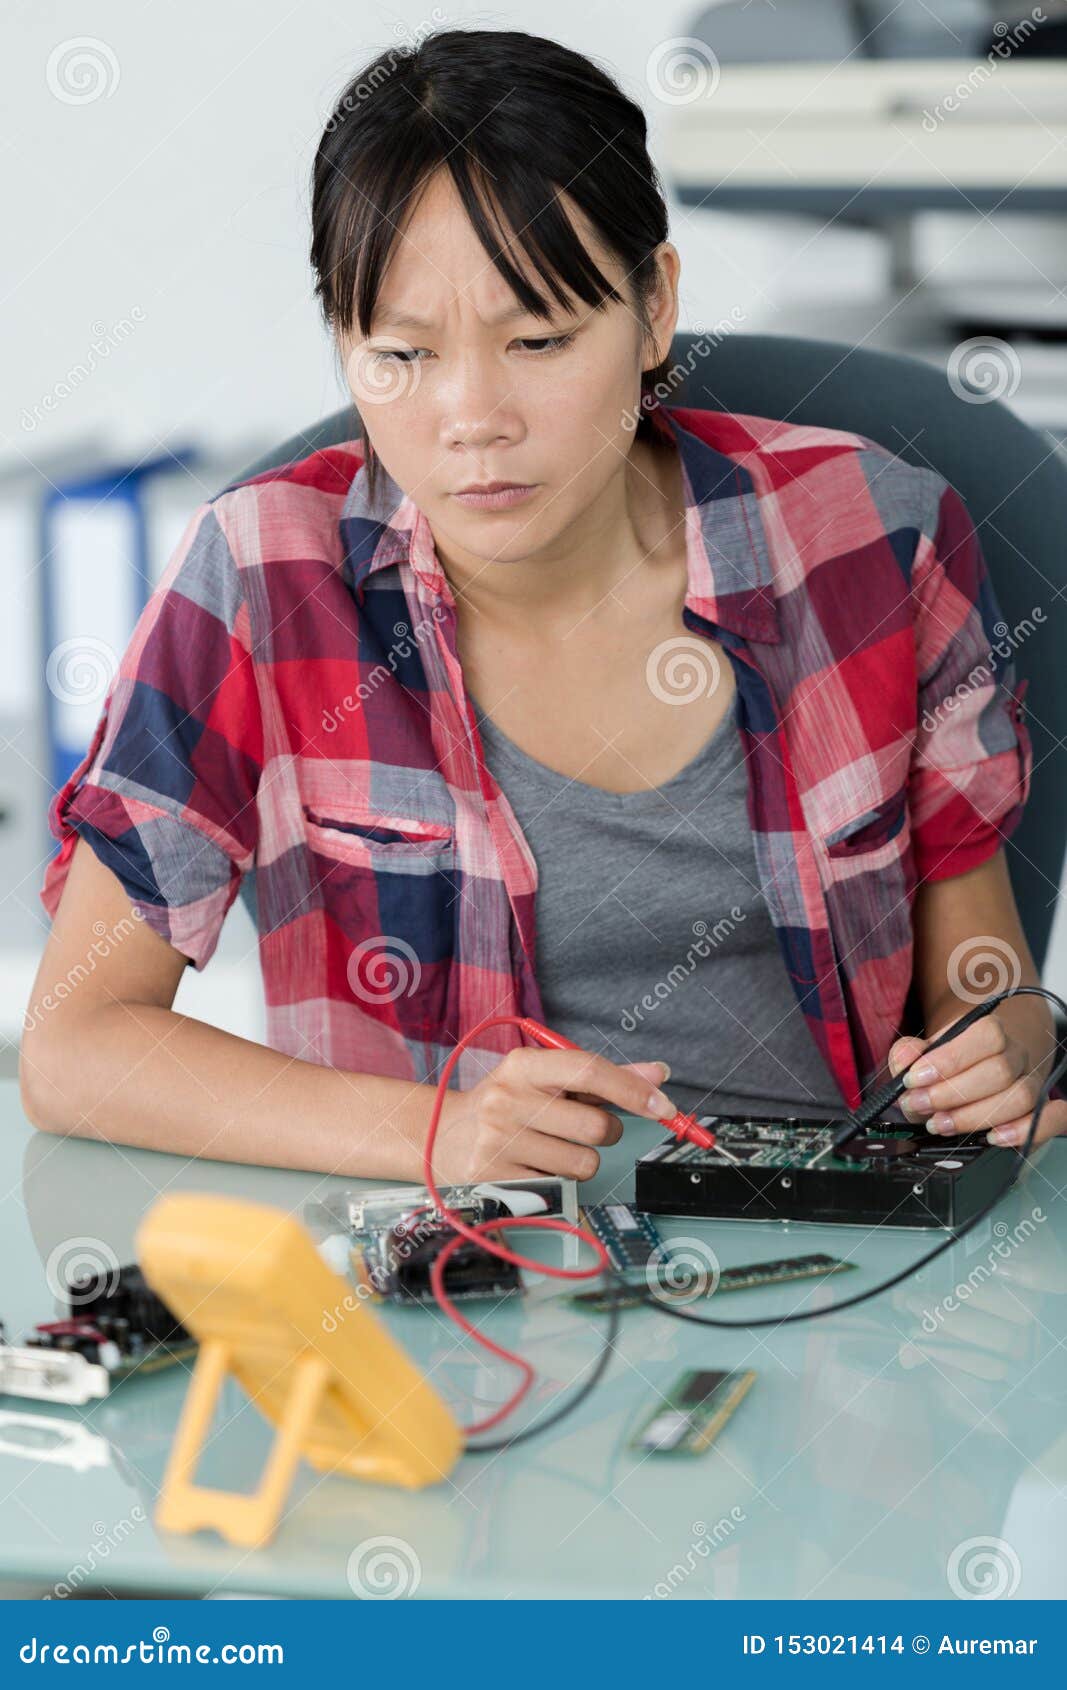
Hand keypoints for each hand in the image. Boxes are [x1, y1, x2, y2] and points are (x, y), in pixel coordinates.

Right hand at [429, 1047, 673, 1182]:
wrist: (440, 1136)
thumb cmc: (508, 1104)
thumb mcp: (548, 1081)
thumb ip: (604, 1078)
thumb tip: (658, 1075)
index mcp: (524, 1066)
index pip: (589, 1070)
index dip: (633, 1089)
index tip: (664, 1106)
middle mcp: (508, 1099)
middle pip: (595, 1125)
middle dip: (605, 1132)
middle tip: (582, 1128)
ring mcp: (499, 1141)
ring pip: (584, 1163)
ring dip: (582, 1161)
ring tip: (551, 1148)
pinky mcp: (496, 1179)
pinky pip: (560, 1188)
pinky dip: (558, 1180)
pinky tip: (532, 1166)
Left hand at [888, 1016, 1066, 1147]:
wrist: (976, 1068)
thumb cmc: (949, 1065)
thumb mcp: (923, 1055)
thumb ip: (909, 1053)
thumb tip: (905, 1058)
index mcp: (990, 1032)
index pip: (985, 1036)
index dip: (949, 1060)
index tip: (914, 1079)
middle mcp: (1016, 1056)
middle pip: (999, 1071)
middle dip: (952, 1093)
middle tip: (920, 1105)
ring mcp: (1031, 1083)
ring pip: (1020, 1098)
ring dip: (975, 1116)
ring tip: (940, 1124)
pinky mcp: (1041, 1111)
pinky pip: (1053, 1118)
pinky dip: (1025, 1130)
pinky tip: (993, 1138)